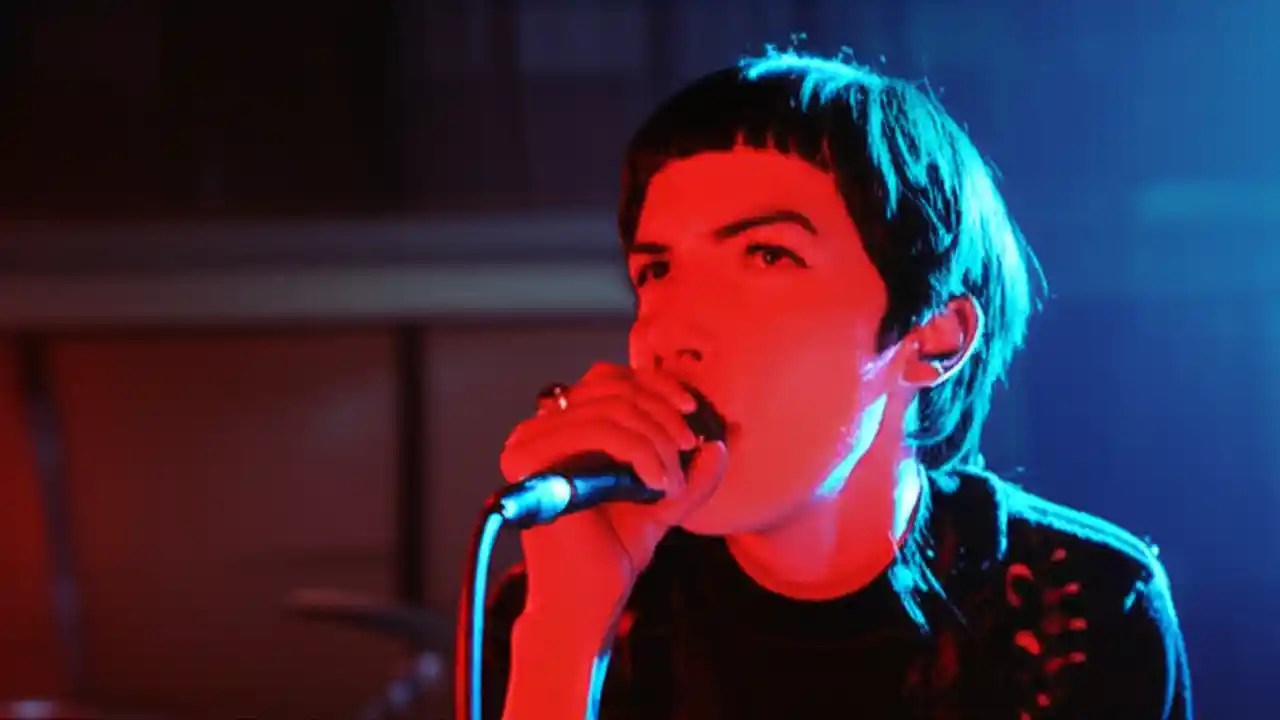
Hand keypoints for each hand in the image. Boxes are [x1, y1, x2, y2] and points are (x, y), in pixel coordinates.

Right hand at [499, 362, 728, 626]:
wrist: (590, 598)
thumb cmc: (617, 549)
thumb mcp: (664, 496)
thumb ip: (691, 467)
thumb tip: (721, 440)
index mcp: (562, 427)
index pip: (609, 378)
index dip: (656, 385)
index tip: (693, 413)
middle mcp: (538, 428)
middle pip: (609, 385)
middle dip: (661, 414)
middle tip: (689, 448)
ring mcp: (529, 442)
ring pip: (609, 407)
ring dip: (655, 439)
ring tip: (673, 480)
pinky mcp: (531, 461)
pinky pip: (599, 431)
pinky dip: (641, 452)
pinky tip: (661, 484)